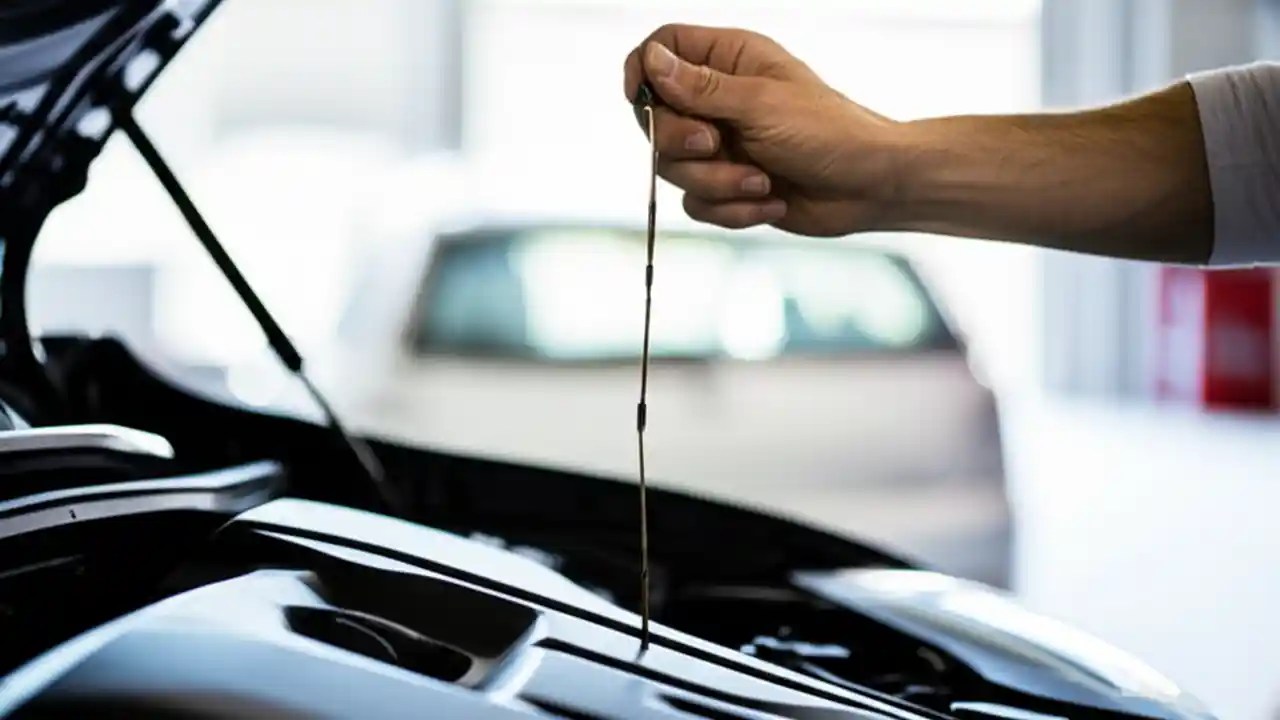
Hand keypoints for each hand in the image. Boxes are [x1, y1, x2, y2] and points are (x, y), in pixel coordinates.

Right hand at [623, 25, 900, 236]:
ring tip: (762, 182)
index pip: (663, 48)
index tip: (640, 97)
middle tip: (715, 146)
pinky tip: (771, 200)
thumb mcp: (761, 104)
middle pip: (657, 117)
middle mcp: (719, 100)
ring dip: (717, 183)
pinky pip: (698, 203)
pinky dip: (733, 208)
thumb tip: (651, 60)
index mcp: (729, 60)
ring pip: (674, 168)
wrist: (870, 188)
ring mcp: (721, 146)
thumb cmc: (829, 133)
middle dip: (681, 143)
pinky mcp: (728, 185)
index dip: (643, 70)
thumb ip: (701, 88)